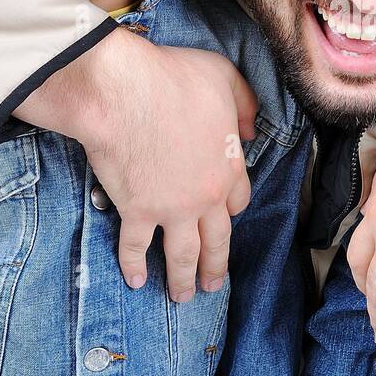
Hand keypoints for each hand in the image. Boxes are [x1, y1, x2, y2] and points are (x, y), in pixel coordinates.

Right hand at [15, 27, 257, 299]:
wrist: (123, 92)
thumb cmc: (173, 78)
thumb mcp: (224, 78)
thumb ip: (245, 103)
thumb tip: (253, 128)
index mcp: (228, 167)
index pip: (237, 200)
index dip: (231, 209)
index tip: (225, 215)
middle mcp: (205, 197)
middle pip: (216, 240)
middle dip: (215, 265)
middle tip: (213, 284)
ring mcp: (170, 208)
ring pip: (182, 254)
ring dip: (182, 279)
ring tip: (182, 297)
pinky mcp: (135, 211)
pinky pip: (135, 247)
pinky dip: (133, 265)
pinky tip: (135, 280)